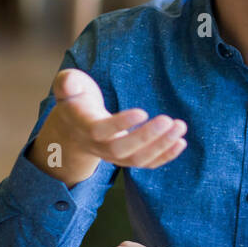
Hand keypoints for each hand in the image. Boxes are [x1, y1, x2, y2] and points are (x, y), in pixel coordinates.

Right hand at [32, 69, 187, 184]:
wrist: (74, 126)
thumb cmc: (75, 99)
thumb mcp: (66, 85)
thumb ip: (67, 82)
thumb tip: (69, 83)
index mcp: (84, 125)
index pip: (101, 131)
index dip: (120, 124)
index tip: (143, 112)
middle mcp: (98, 145)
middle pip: (121, 150)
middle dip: (146, 137)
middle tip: (167, 120)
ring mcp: (113, 155)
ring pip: (137, 160)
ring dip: (161, 146)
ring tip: (180, 127)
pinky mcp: (127, 158)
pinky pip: (146, 164)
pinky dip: (165, 156)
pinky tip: (180, 142)